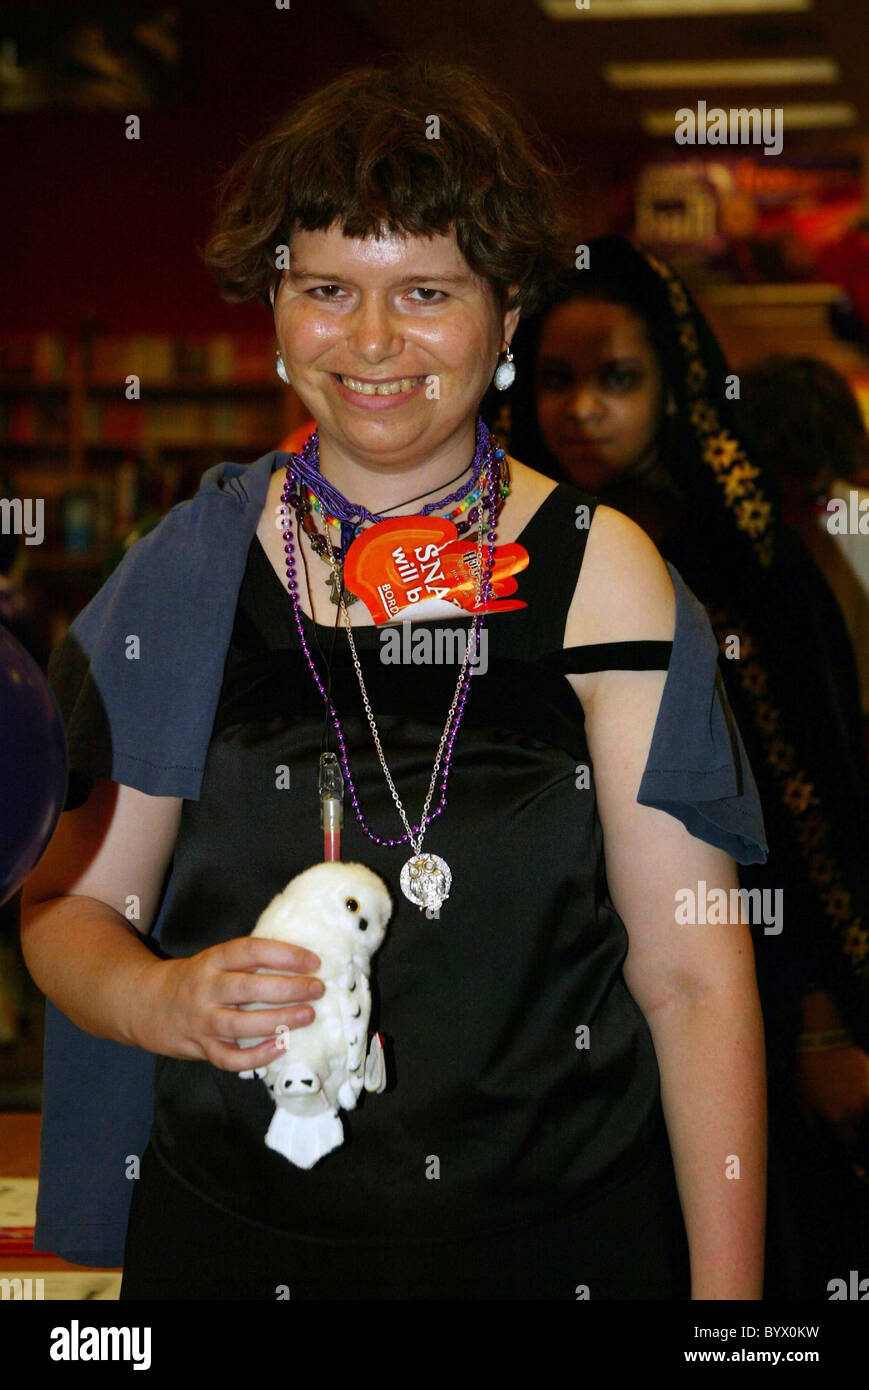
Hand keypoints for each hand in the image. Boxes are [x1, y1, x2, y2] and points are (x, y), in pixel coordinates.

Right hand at [131, 936, 323, 1070]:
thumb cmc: (195, 980)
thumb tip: (298, 964)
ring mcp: (201, 1021)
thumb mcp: (214, 960)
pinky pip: (229, 1058)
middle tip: (317, 989)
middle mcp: (205, 989)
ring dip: (278, 1020)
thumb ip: (246, 962)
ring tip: (307, 1016)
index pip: (250, 951)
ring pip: (241, 1025)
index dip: (283, 954)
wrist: (145, 1004)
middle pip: (248, 988)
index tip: (313, 961)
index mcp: (212, 960)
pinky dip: (257, 1056)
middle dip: (288, 989)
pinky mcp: (200, 1047)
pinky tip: (281, 1047)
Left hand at [796, 1046, 868, 1146]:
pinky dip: (864, 1089)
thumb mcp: (801, 1095)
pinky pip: (868, 1093)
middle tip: (839, 1099)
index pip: (848, 1138)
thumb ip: (809, 1117)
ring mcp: (866, 1096)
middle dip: (849, 1115)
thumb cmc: (809, 1070)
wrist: (824, 1043)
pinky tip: (853, 1080)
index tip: (840, 1127)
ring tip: (845, 1087)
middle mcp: (855, 1110)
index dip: (843, 1133)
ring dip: (858, 1102)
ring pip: (864, 1107)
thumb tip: (815, 1129)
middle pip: (857, 1122)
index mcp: (837, 1117)